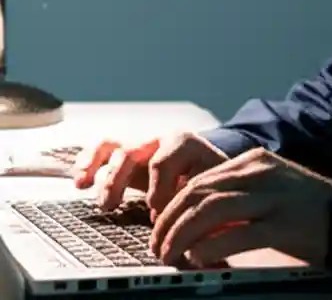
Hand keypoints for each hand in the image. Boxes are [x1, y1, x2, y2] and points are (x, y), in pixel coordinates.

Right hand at [74, 133, 227, 215]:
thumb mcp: (211, 188)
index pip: (162, 161)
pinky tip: (80, 183)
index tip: (158, 213)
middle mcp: (160, 139)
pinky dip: (87, 163)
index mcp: (186, 143)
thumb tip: (182, 233)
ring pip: (112, 149)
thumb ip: (198, 205)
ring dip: (100, 175)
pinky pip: (101, 150)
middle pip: (130, 152)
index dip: (156, 189)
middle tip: (112, 207)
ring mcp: (141, 143)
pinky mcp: (126, 152)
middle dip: (118, 181)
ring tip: (96, 199)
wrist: (210, 167)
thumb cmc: (209, 181)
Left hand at [149, 147, 331, 267]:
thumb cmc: (307, 207)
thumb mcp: (270, 186)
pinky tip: (200, 259)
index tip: (160, 227)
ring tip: (170, 254)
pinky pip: (236, 234)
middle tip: (158, 245)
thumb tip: (193, 217)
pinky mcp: (283, 224)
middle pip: (198, 193)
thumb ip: (237, 192)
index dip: (172, 205)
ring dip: (181, 235)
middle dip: (169, 222)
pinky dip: (210, 248)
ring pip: (209, 211)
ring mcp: (273, 198)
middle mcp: (261, 174)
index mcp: (255, 161)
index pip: (199, 179)